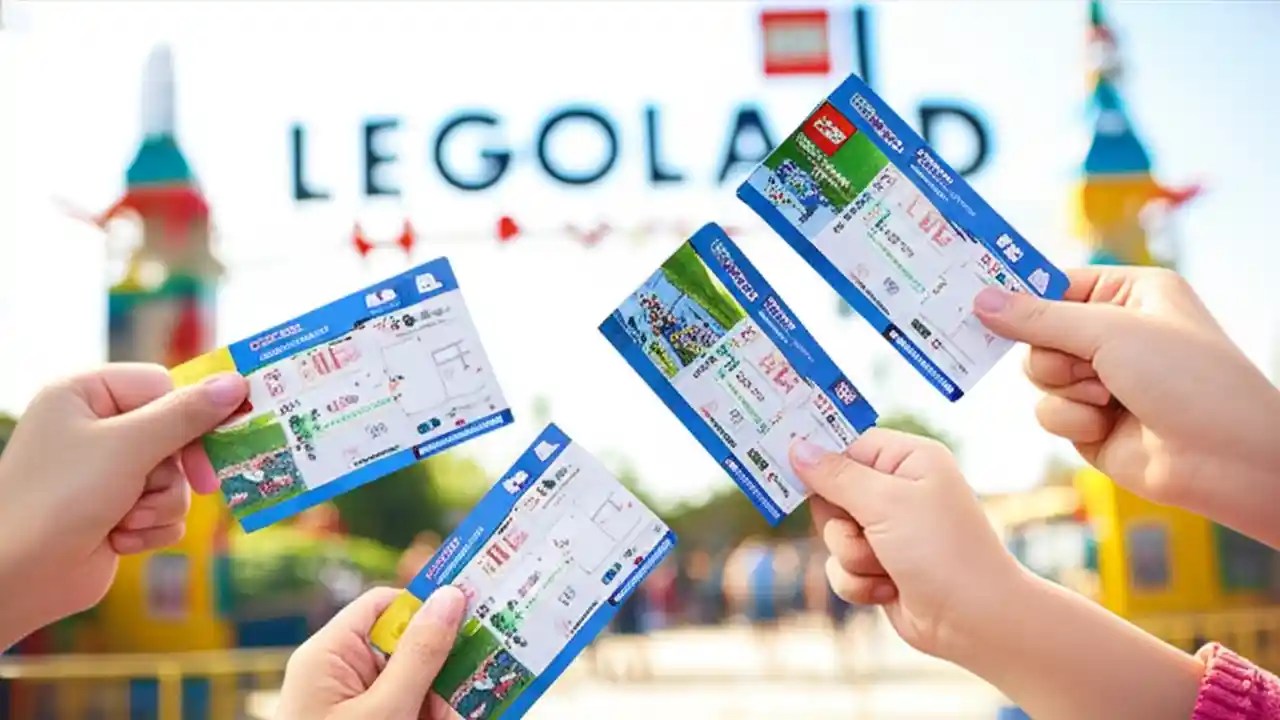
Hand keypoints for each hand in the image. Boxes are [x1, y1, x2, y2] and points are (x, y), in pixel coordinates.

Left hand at [0, 364, 247, 647]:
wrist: (16, 578)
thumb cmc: (60, 499)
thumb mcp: (128, 448)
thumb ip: (186, 415)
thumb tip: (238, 382)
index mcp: (84, 394)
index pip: (163, 386)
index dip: (192, 416)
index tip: (217, 443)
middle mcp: (94, 428)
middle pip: (175, 435)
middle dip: (174, 472)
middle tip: (203, 486)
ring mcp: (105, 472)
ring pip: (174, 478)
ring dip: (160, 505)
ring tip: (126, 521)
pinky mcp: (116, 510)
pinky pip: (164, 509)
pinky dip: (151, 527)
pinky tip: (120, 540)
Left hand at [276, 586, 465, 719]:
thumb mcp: (385, 709)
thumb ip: (419, 655)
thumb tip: (450, 596)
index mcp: (327, 654)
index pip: (382, 605)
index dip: (427, 606)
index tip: (473, 612)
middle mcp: (337, 672)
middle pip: (405, 645)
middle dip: (444, 662)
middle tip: (486, 666)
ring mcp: (350, 701)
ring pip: (412, 681)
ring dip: (443, 696)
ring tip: (473, 706)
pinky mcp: (362, 718)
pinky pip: (405, 705)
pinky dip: (431, 713)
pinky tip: (456, 715)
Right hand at [791, 430, 1203, 719]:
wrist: (976, 621)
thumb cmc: (940, 551)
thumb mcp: (886, 503)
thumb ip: (836, 475)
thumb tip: (796, 447)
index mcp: (908, 459)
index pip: (846, 443)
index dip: (818, 456)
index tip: (782, 461)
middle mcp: (898, 490)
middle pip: (830, 493)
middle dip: (841, 523)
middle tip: (866, 532)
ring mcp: (888, 530)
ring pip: (832, 535)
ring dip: (853, 557)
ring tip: (887, 567)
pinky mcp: (879, 565)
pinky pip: (840, 567)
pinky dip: (859, 582)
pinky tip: (889, 590)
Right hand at [974, 266, 1279, 544]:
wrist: (1226, 459)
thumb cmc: (1189, 378)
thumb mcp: (1111, 332)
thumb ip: (1039, 318)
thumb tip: (981, 301)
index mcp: (1130, 294)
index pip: (1055, 284)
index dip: (1019, 293)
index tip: (977, 296)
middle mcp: (1114, 333)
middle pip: (1036, 333)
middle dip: (1054, 354)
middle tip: (1084, 364)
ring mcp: (1101, 380)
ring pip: (1037, 375)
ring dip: (1066, 389)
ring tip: (1109, 398)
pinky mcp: (1090, 422)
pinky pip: (1048, 412)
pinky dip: (1072, 419)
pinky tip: (1109, 425)